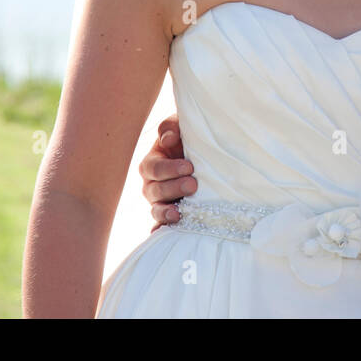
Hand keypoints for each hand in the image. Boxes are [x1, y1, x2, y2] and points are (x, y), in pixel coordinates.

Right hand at [139, 114, 196, 230]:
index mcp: (152, 163)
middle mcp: (152, 185)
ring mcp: (160, 202)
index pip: (153, 168)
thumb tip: (168, 139)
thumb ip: (171, 127)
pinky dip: (163, 230)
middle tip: (193, 185)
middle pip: (155, 190)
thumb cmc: (190, 139)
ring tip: (179, 213)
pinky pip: (162, 226)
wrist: (208, 157)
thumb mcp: (181, 126)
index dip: (169, 168)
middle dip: (173, 188)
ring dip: (166, 212)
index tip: (189, 167)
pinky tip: (167, 235)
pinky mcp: (170, 216)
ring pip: (157, 209)